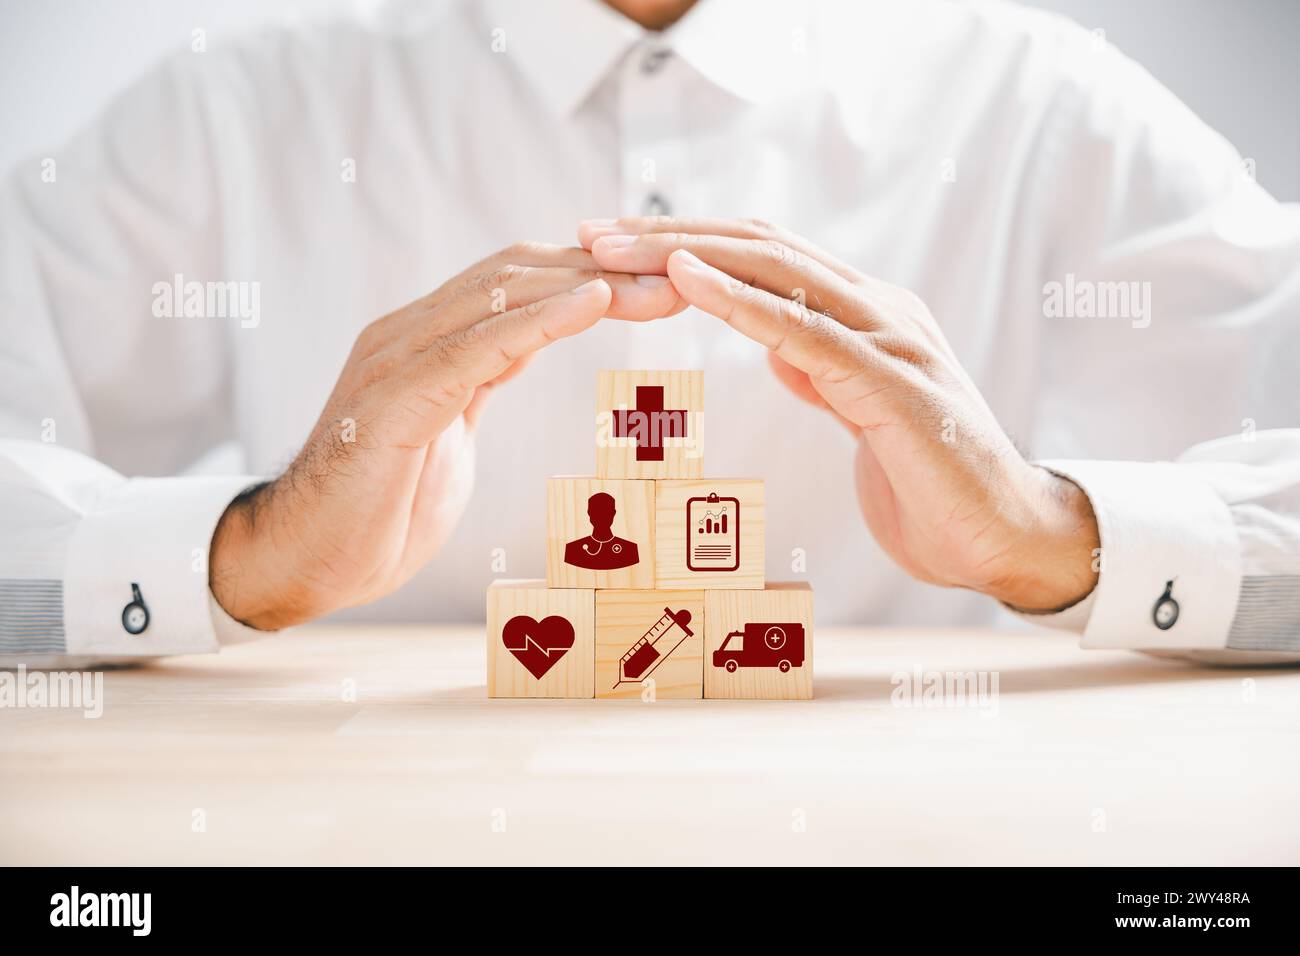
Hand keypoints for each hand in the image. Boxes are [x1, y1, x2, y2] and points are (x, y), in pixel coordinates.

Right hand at [210, 242, 681, 627]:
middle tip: (683, 275)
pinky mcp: (393, 400)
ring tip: (658, 285)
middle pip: (521, 274)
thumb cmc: (378, 509)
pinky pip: (475, 347)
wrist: (304, 560)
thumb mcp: (446, 432)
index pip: (519, 285)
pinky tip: (591, 303)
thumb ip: (475, 385)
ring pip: (502, 296)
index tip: (663, 283)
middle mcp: (410, 332)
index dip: (592, 275)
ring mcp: (397, 359)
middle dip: (606, 270)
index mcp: (427, 340)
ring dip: (589, 285)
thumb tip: (514, 357)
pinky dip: (538, 320)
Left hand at [581, 217, 1099, 610]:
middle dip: (670, 234)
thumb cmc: (932, 485)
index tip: (619, 246)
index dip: (692, 244)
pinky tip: (685, 279)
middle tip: (592, 230)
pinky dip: (739, 299)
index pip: (768, 259)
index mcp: (868, 318)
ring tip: (616, 246)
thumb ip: (828, 376)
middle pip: (761, 248)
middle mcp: (879, 312)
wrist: (1004, 538)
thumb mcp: (863, 418)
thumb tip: (783, 350)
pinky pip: (802, 330)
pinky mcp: (891, 383)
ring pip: (776, 272)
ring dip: (686, 253)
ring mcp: (889, 340)